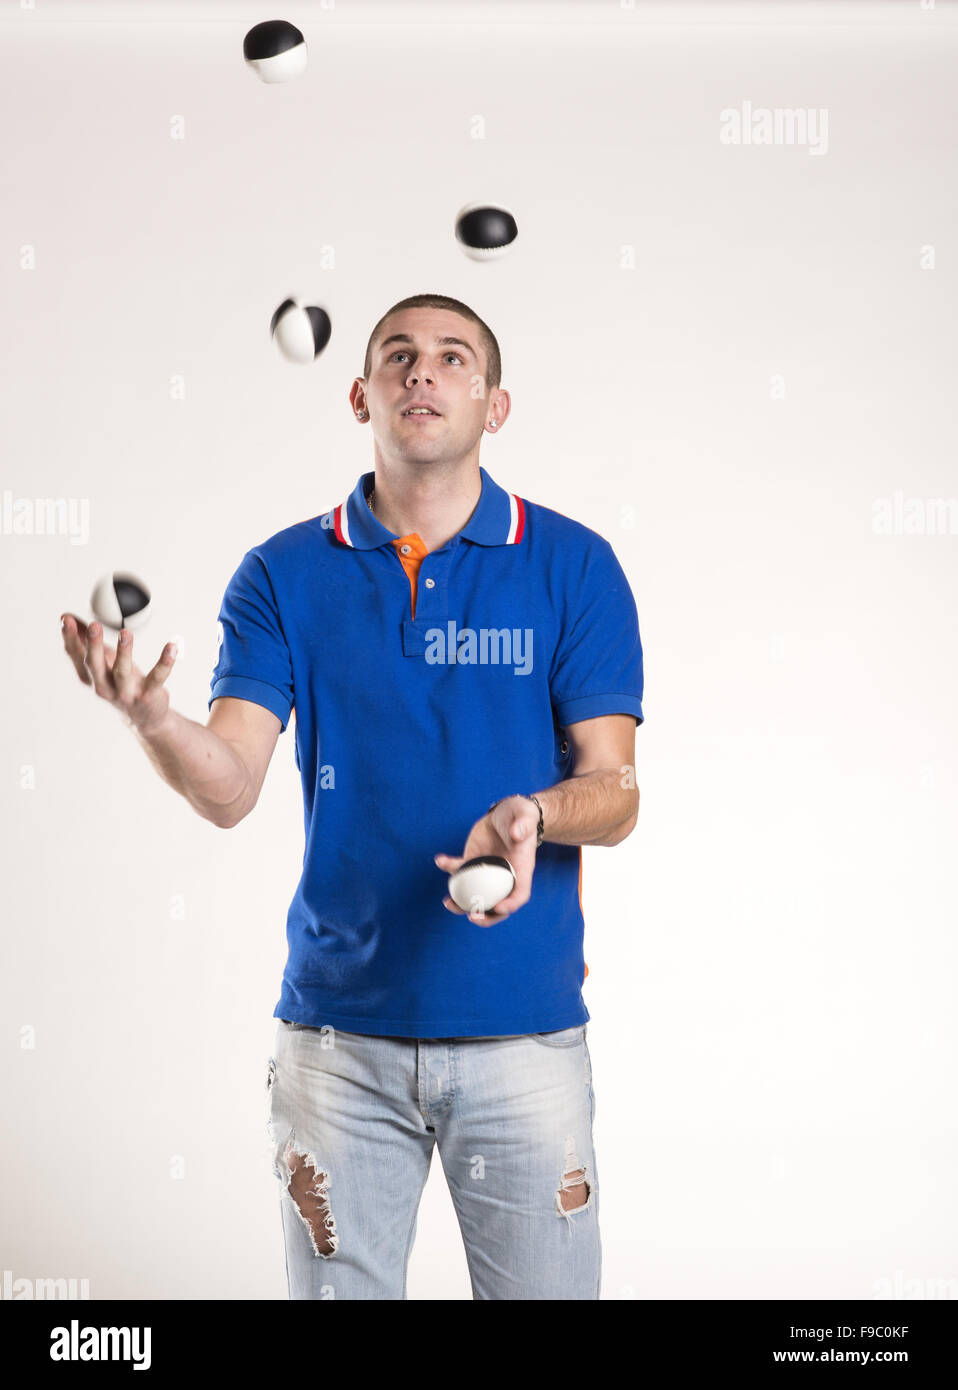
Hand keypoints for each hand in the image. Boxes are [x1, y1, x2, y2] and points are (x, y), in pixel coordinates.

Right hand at [60, 613, 177, 736]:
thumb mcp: (102, 662)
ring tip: (126, 633)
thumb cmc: (120, 682)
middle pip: (94, 665)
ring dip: (124, 652)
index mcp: (91, 676)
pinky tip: (171, 646)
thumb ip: (85, 640)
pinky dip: (165, 662)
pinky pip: (157, 677)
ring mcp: (125, 693)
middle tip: (94, 625)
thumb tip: (65, 616)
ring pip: (122, 672)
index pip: (75, 655)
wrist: (145, 718)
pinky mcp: (147, 696)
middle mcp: (104, 686)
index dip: (70, 637)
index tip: (66, 620)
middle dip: (93, 645)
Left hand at [434, 796, 539, 925]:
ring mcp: (486, 871)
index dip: (510, 905)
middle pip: (496, 904)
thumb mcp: (525, 815)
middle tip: (471, 917)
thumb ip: (523, 824)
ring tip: (447, 902)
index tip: (498, 907)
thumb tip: (517, 833)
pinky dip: (448, 867)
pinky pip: (459, 870)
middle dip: (485, 916)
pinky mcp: (472, 861)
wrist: (506, 813)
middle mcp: (504, 875)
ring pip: (474, 894)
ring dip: (460, 902)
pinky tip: (440, 860)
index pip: (520, 894)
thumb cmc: (521, 815)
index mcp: (521, 869)